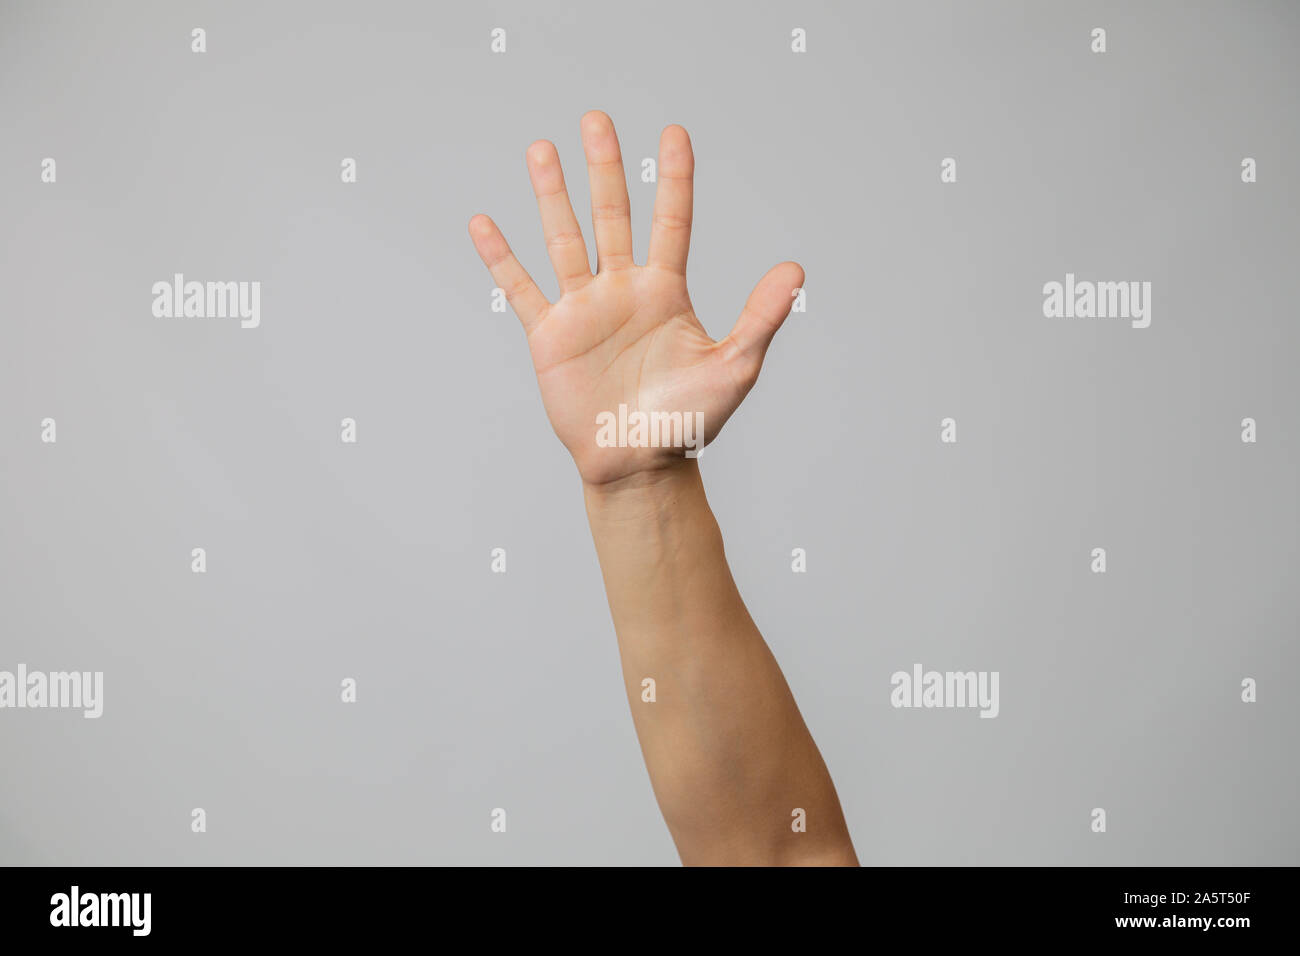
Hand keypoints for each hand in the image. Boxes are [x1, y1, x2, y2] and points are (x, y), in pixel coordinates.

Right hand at [469, 111, 802, 486]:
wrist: (638, 465)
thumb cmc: (689, 422)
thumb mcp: (733, 367)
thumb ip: (760, 318)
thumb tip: (796, 270)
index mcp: (666, 291)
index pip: (671, 221)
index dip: (673, 178)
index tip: (674, 132)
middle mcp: (623, 290)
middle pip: (612, 215)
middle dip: (605, 168)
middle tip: (597, 119)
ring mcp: (584, 309)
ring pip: (564, 239)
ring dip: (552, 195)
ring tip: (541, 149)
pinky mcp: (550, 335)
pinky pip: (520, 289)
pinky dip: (500, 258)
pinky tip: (483, 222)